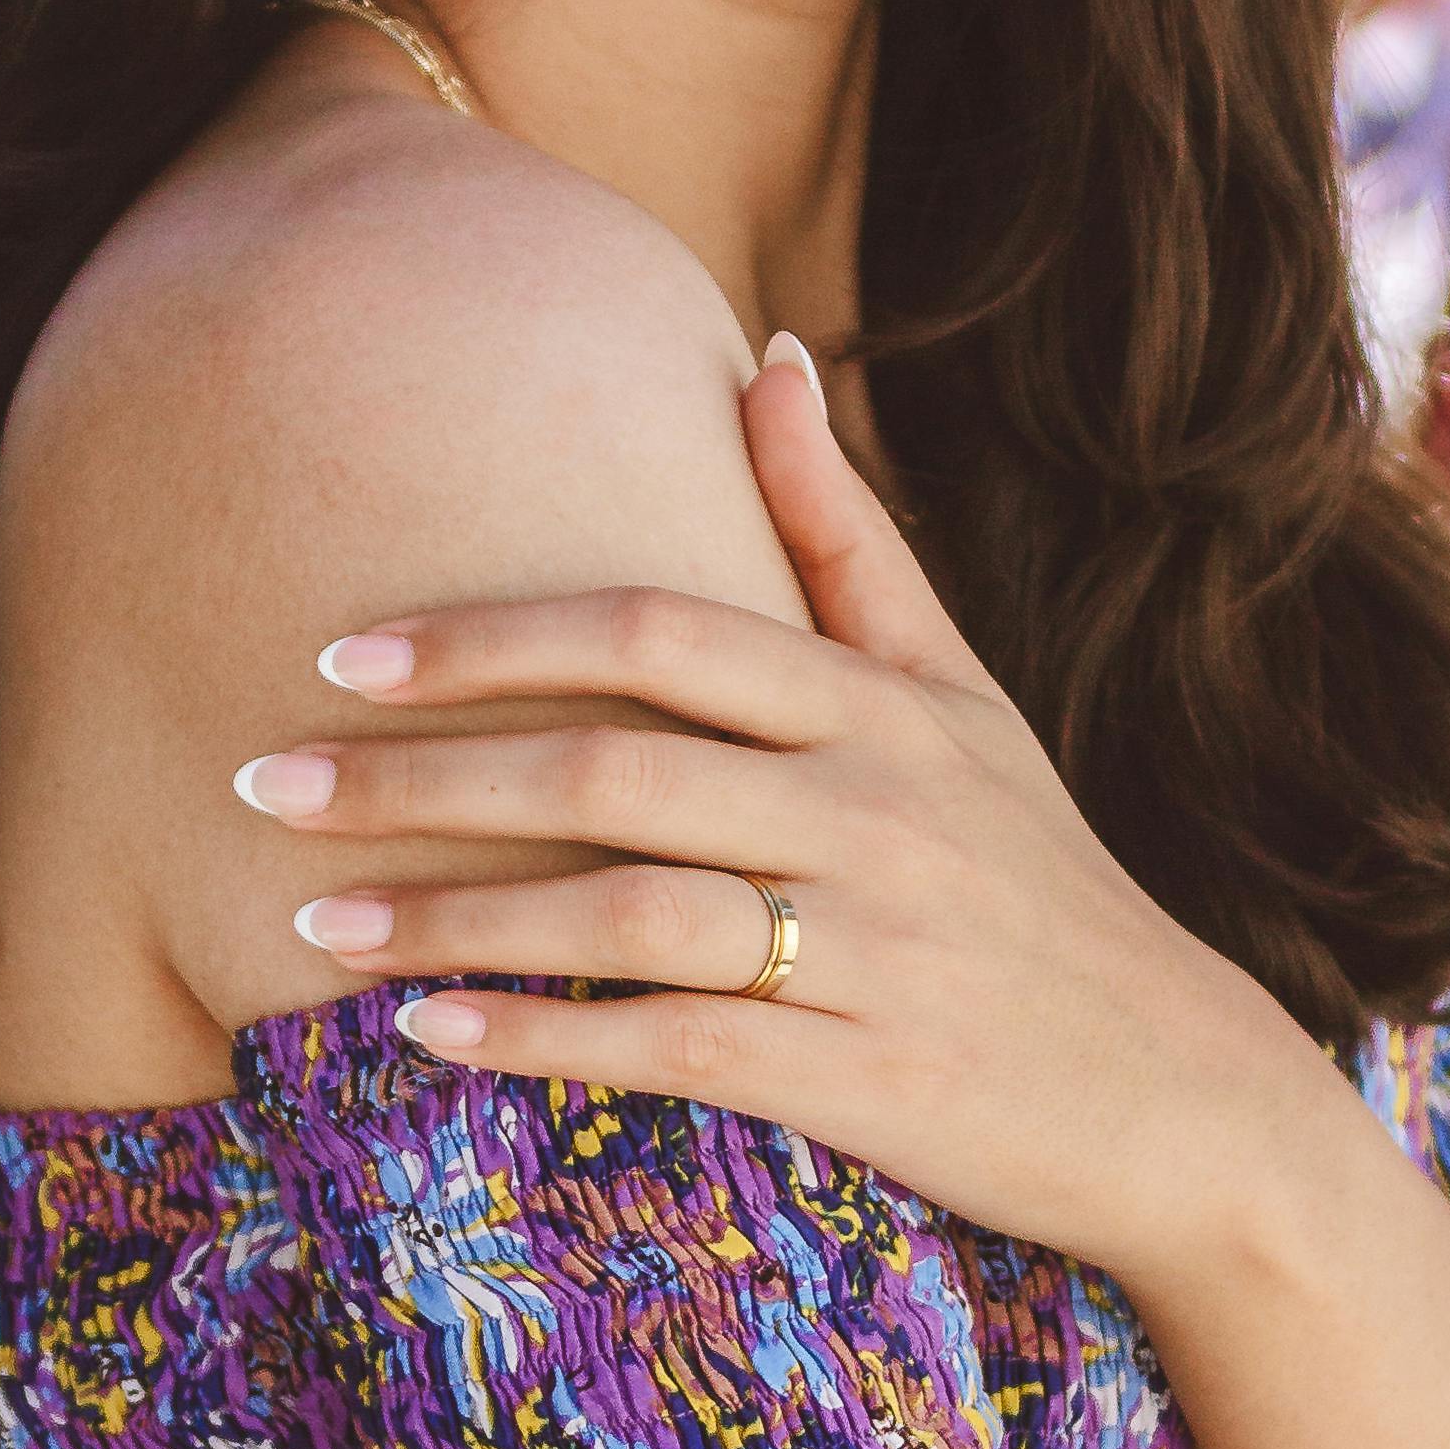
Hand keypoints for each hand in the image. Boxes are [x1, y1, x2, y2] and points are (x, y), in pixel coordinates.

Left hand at [231, 335, 1326, 1277]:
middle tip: (261, 784)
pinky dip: (542, 1043)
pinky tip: (425, 1040)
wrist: (1189, 1097)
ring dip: (448, 921)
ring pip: (622, 915)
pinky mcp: (869, 1082)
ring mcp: (870, 950)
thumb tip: (769, 351)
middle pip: (609, 767)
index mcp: (877, 704)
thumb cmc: (1039, 875)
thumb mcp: (962, 691)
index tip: (338, 649)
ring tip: (307, 927)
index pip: (653, 631)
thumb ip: (847, 532)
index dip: (488, 635)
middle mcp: (871, 809)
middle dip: (417, 774)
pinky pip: (676, 1052)